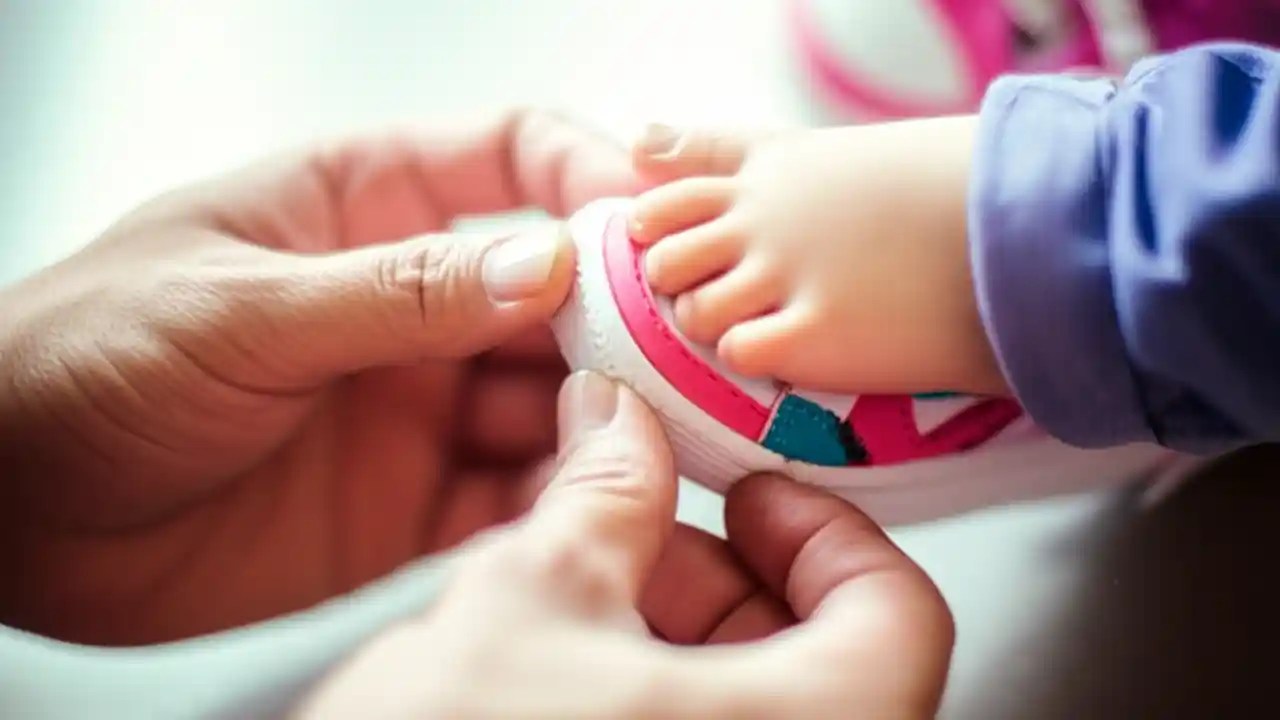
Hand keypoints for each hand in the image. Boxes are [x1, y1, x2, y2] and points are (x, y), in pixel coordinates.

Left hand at [0, 109, 636, 643]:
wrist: (13, 516)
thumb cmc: (83, 360)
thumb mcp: (238, 311)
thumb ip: (396, 294)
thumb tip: (547, 263)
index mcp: (361, 209)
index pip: (507, 158)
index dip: (589, 176)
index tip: (652, 219)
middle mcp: (409, 303)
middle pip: (557, 289)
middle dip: (629, 315)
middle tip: (697, 349)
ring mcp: (417, 404)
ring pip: (554, 396)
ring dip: (617, 413)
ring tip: (677, 438)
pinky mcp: (412, 501)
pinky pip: (516, 492)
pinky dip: (568, 498)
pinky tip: (606, 507)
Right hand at [296, 372, 953, 719]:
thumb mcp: (537, 594)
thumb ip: (606, 493)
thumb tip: (619, 421)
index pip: (897, 612)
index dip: (822, 529)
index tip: (751, 496)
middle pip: (828, 662)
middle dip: (728, 578)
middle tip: (648, 536)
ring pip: (759, 711)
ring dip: (684, 639)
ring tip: (587, 601)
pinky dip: (660, 702)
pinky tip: (573, 673)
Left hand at [630, 121, 1006, 395]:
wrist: (1019, 225)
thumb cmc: (932, 187)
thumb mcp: (822, 149)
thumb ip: (730, 149)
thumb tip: (638, 140)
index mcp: (769, 171)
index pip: (668, 199)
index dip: (657, 232)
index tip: (671, 252)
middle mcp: (765, 218)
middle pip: (666, 259)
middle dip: (678, 287)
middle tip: (724, 299)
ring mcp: (787, 275)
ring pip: (693, 312)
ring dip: (715, 328)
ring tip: (764, 328)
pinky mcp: (815, 333)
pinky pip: (738, 353)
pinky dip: (753, 359)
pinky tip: (791, 352)